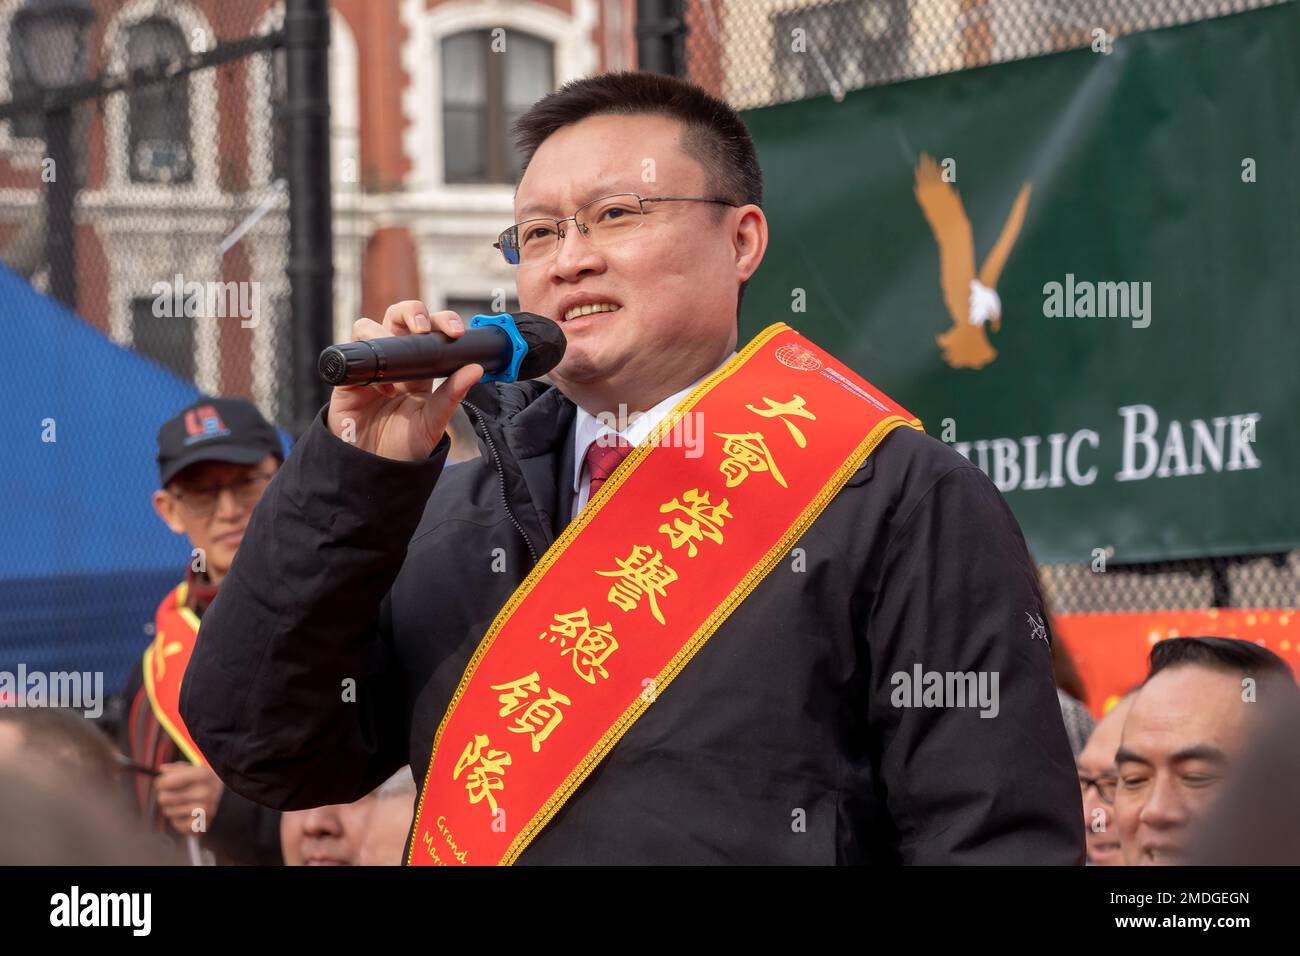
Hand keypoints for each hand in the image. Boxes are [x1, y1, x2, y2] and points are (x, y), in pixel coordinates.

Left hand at [156, 762, 223, 834]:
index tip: (165, 782)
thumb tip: (162, 769)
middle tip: (174, 794)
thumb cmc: (208, 785)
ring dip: (173, 808)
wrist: (231, 804)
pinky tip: (189, 814)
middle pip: (163, 798)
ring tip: (185, 804)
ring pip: (167, 812)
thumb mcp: (199, 770)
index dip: (161, 782)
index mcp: (204, 775)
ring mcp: (202, 810)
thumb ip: (179, 768)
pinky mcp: (199, 825)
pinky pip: (175, 824)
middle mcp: (204, 792)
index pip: (166, 781)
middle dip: (165, 796)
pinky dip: (179, 820)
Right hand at [326, 300, 483, 460]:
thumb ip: (452, 395)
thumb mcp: (434, 421)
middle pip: (397, 316)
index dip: (440, 321)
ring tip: (398, 373)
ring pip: (366, 326)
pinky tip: (381, 389)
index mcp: (418, 367)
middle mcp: (393, 361)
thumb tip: (476, 369)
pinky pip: (350, 356)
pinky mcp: (347, 379)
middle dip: (411, 312)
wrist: (376, 469)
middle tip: (424, 329)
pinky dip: (366, 365)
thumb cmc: (405, 446)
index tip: (456, 331)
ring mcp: (368, 366)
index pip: (429, 330)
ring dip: (382, 335)